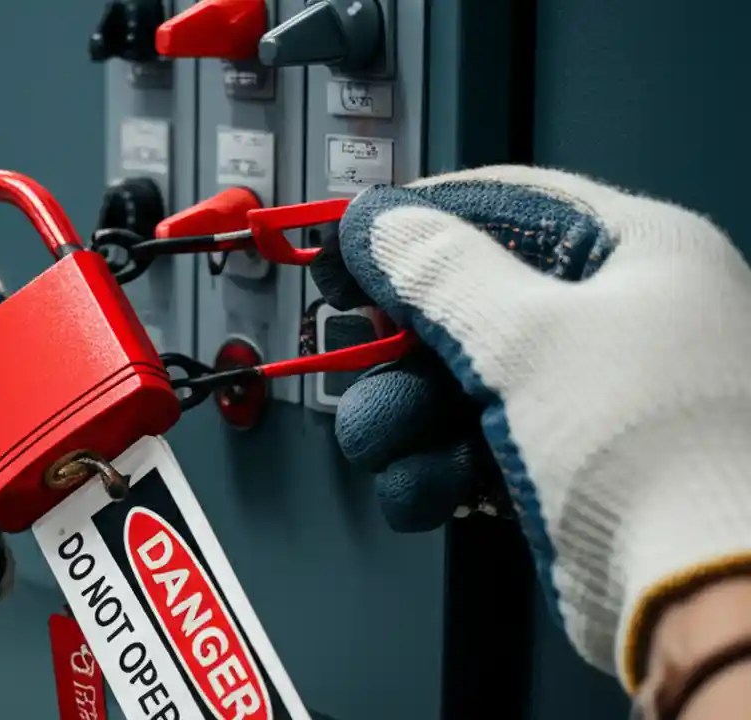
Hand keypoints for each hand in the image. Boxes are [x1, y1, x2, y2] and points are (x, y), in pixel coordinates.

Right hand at [311, 166, 750, 687]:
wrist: (705, 599)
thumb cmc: (645, 445)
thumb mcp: (528, 337)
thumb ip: (440, 272)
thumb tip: (377, 222)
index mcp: (638, 254)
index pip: (504, 205)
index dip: (414, 222)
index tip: (346, 248)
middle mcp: (620, 317)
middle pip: (471, 300)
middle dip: (400, 342)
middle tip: (355, 355)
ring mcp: (592, 397)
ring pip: (460, 382)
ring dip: (406, 415)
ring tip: (387, 442)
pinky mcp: (565, 468)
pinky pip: (476, 445)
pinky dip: (441, 469)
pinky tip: (436, 489)